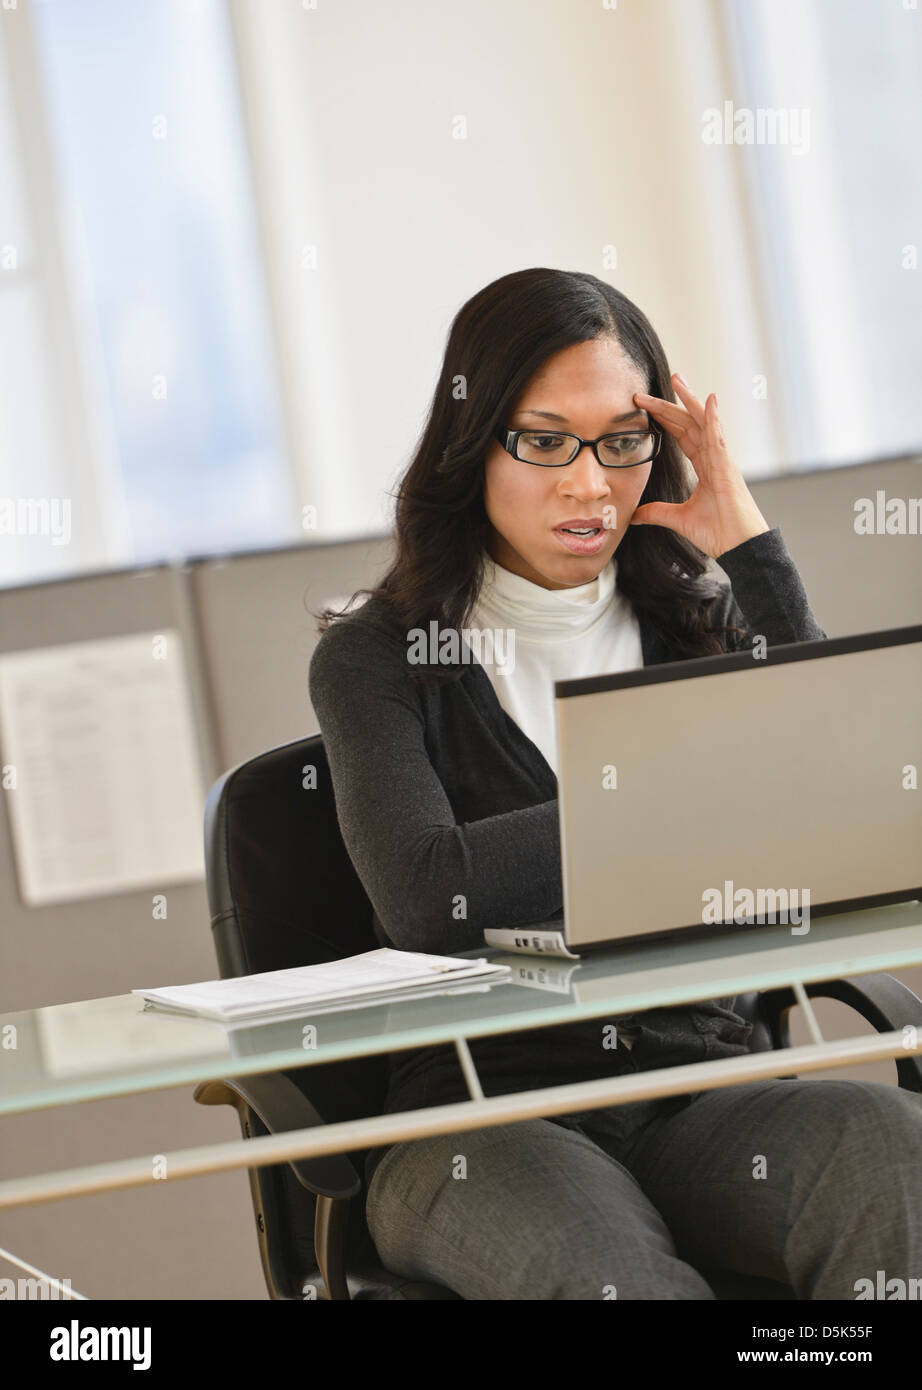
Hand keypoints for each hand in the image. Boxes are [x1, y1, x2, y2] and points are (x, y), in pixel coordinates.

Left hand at [630, 373, 769, 559]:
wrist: (740, 548)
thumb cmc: (718, 533)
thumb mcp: (678, 520)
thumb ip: (657, 513)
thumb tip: (634, 514)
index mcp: (706, 467)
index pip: (682, 436)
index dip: (665, 421)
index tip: (645, 409)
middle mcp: (715, 459)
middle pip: (690, 424)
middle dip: (669, 406)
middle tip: (647, 391)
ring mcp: (723, 461)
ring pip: (704, 423)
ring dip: (690, 401)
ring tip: (677, 380)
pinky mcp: (728, 468)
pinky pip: (719, 438)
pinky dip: (714, 418)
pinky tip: (708, 399)